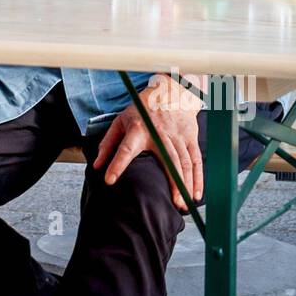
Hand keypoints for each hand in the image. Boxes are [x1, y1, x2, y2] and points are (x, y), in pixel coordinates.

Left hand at [92, 75, 203, 210]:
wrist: (170, 91)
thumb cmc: (143, 110)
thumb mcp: (121, 121)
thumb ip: (108, 143)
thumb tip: (96, 165)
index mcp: (138, 129)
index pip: (125, 148)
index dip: (117, 163)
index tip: (109, 179)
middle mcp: (159, 133)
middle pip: (168, 159)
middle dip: (172, 182)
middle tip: (173, 204)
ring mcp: (177, 135)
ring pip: (184, 162)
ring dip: (186, 184)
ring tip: (183, 204)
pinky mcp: (190, 137)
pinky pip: (195, 159)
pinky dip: (198, 177)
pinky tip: (196, 194)